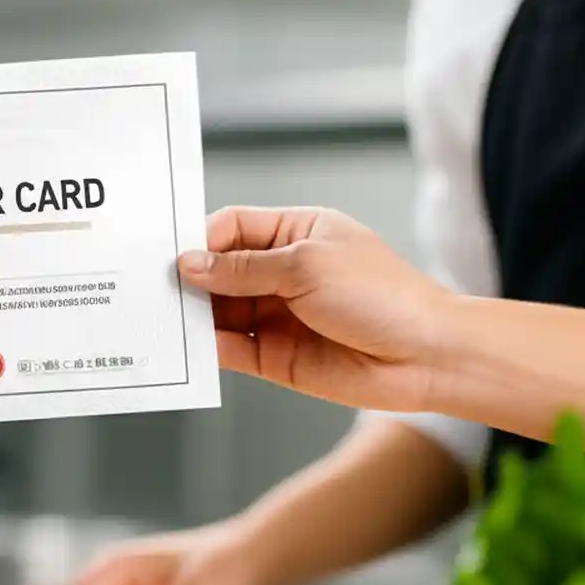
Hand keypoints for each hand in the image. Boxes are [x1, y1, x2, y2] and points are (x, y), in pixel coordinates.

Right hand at [179, 206, 452, 413]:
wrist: (427, 357)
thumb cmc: (384, 297)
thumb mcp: (306, 266)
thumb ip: (242, 268)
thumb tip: (190, 263)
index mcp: (296, 233)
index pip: (232, 226)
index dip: (201, 238)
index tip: (173, 253)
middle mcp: (282, 272)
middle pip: (218, 269)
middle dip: (190, 278)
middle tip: (157, 287)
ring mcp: (277, 314)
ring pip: (219, 310)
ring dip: (193, 314)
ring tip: (166, 318)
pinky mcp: (274, 354)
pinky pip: (230, 347)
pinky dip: (208, 347)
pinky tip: (191, 346)